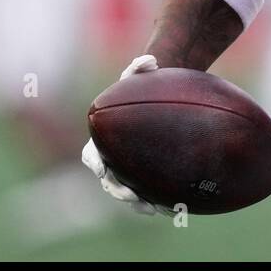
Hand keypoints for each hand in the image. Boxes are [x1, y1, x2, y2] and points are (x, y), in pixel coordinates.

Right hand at [81, 54, 170, 214]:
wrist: (158, 95)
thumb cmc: (144, 84)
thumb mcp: (141, 71)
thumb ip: (140, 66)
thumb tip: (149, 61)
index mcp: (103, 139)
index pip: (92, 155)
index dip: (95, 163)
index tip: (101, 168)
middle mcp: (113, 158)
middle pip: (110, 181)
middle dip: (119, 192)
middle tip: (132, 196)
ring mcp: (130, 169)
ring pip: (130, 192)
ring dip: (140, 204)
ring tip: (155, 209)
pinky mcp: (148, 175)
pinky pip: (152, 192)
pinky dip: (162, 201)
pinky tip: (178, 207)